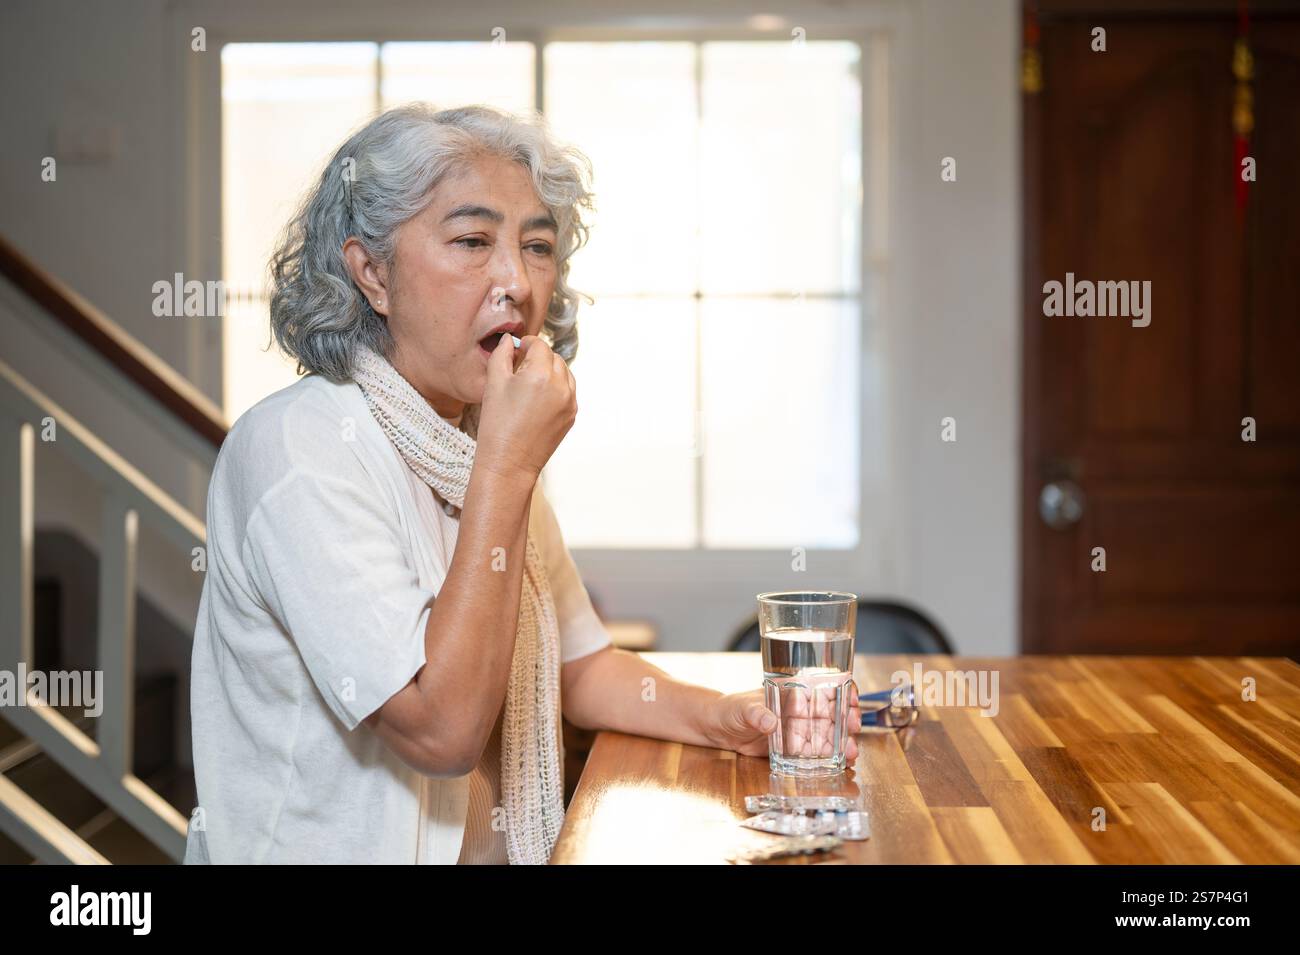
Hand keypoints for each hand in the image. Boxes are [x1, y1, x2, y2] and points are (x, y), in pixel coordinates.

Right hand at [475, 333, 576, 483]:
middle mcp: (561, 386)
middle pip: (554, 358)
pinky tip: (537, 400)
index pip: (540, 346)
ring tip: (529, 383)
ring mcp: (570, 403)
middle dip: (538, 357)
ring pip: (564, 374)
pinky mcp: (571, 416)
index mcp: (541, 375)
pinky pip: (568, 392)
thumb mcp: (493, 384)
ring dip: (550, 371)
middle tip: (519, 367)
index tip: (516, 350)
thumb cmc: (497, 425)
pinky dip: (556, 388)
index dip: (526, 344)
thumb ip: (501, 355)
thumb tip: (509, 340)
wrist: (509, 463)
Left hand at [702, 686, 861, 761]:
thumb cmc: (730, 709)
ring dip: (843, 741)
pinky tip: (841, 764)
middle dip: (849, 718)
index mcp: (793, 691)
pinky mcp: (793, 748)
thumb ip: (755, 714)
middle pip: (833, 711)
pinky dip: (829, 757)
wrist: (718, 729)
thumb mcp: (742, 708)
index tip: (852, 698)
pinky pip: (815, 752)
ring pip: (828, 733)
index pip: (825, 686)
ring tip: (851, 752)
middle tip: (854, 727)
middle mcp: (801, 709)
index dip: (843, 690)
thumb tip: (769, 721)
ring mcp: (799, 729)